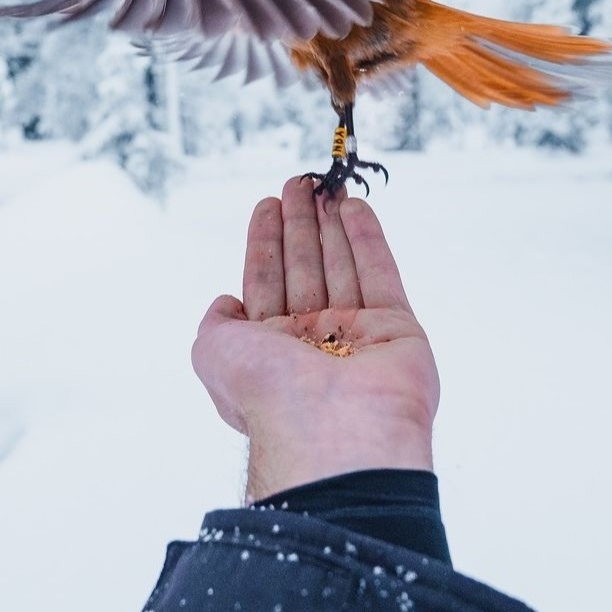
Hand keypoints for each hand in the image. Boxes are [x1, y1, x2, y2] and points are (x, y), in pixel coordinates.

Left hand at [191, 177, 439, 501]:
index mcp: (272, 350)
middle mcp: (314, 342)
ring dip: (332, 224)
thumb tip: (226, 303)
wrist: (332, 428)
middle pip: (306, 268)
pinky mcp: (398, 330)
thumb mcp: (213, 355)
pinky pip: (381, 275)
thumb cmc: (268, 392)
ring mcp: (359, 336)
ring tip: (327, 185)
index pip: (266, 283)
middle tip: (300, 183)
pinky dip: (368, 240)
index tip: (267, 204)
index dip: (265, 242)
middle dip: (300, 225)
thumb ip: (215, 325)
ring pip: (343, 266)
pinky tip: (355, 209)